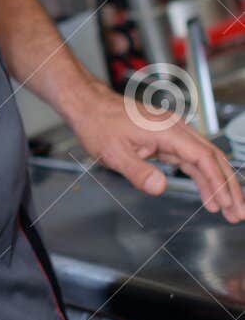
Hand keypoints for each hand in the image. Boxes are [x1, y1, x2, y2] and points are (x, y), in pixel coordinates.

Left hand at [64, 79, 244, 222]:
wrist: (90, 106)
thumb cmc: (99, 125)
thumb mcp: (114, 153)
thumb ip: (138, 171)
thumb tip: (160, 187)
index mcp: (168, 130)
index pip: (203, 158)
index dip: (219, 182)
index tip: (228, 203)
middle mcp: (176, 129)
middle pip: (213, 158)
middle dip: (229, 186)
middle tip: (238, 213)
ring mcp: (173, 133)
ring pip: (206, 160)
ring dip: (219, 184)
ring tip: (229, 210)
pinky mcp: (168, 139)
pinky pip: (192, 160)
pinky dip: (203, 178)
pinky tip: (209, 195)